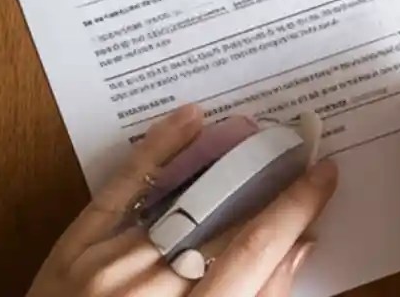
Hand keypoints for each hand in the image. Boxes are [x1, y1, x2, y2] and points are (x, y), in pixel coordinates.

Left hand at [27, 104, 338, 296]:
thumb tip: (299, 249)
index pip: (255, 248)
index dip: (296, 206)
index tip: (324, 174)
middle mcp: (150, 289)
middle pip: (222, 216)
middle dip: (267, 175)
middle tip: (299, 146)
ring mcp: (107, 264)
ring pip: (180, 195)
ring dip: (225, 157)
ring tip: (259, 130)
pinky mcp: (75, 247)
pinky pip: (124, 187)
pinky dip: (158, 149)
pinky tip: (191, 120)